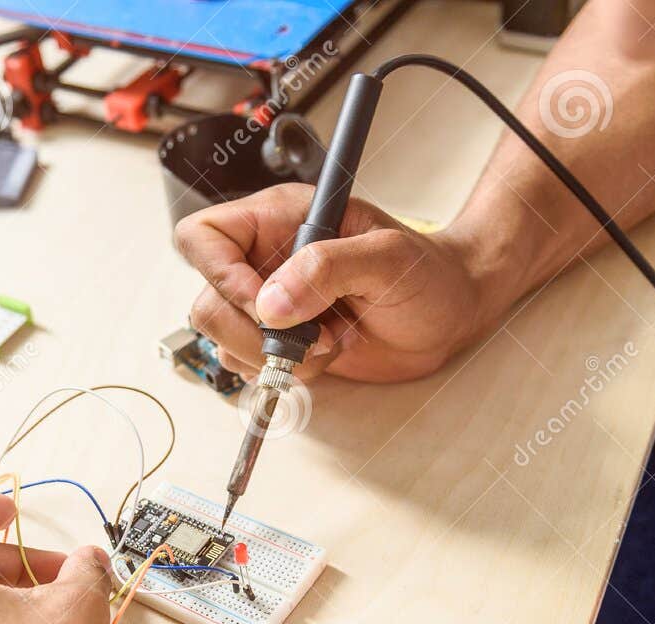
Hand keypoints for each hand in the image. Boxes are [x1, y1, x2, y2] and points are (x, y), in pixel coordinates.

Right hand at [174, 184, 493, 382]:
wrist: (450, 315)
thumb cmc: (429, 272)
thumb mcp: (388, 258)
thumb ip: (327, 268)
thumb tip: (272, 303)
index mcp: (279, 219)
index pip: (205, 237)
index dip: (220, 275)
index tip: (266, 305)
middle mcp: (265, 260)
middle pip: (207, 300)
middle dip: (251, 331)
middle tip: (306, 335)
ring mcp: (271, 304)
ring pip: (223, 339)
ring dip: (273, 356)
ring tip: (327, 341)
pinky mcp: (282, 341)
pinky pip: (250, 364)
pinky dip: (284, 373)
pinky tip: (326, 354)